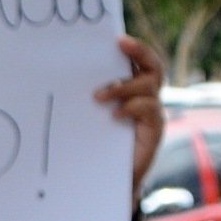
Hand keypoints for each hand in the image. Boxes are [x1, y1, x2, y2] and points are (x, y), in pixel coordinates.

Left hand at [96, 36, 165, 195]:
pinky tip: (114, 115)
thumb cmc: (97, 146)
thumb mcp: (92, 116)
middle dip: (140, 52)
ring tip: (99, 97)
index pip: (141, 62)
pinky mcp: (155, 131)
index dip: (135, 48)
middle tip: (121, 45)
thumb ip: (94, 96)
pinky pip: (149, 109)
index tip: (117, 39)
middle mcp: (148, 99)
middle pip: (154, 67)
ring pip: (149, 85)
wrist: (108, 181)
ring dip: (123, 86)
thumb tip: (66, 74)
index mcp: (134, 91)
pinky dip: (131, 107)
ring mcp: (153, 114)